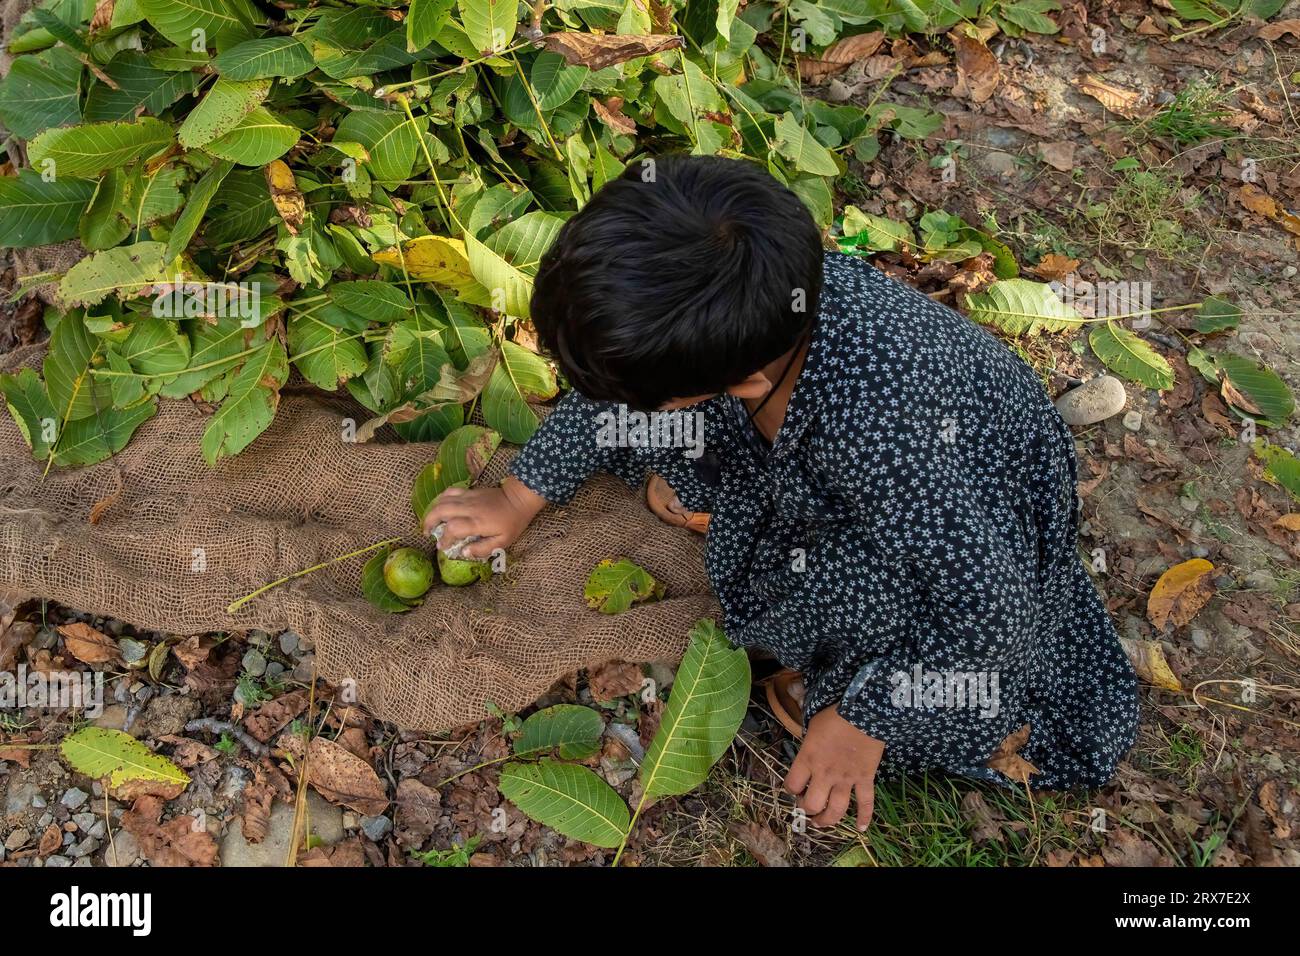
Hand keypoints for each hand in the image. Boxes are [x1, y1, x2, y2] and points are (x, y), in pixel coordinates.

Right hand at [420, 476, 546, 559]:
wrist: (519, 499)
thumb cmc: (512, 522)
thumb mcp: (503, 542)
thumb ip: (483, 549)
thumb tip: (464, 553)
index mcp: (477, 522)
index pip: (452, 529)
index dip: (444, 539)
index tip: (441, 547)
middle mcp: (469, 508)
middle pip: (441, 510)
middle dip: (429, 522)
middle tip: (426, 533)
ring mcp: (468, 497)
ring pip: (443, 499)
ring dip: (432, 510)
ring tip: (430, 521)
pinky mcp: (469, 491)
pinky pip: (450, 492)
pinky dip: (441, 498)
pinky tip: (439, 506)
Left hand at [785, 707, 882, 830]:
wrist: (864, 713)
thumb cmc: (834, 717)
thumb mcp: (811, 728)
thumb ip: (808, 748)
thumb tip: (807, 758)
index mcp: (808, 759)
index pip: (791, 785)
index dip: (790, 790)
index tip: (793, 789)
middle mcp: (825, 774)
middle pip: (811, 804)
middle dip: (806, 810)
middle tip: (806, 807)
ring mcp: (846, 779)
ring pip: (835, 810)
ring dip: (827, 820)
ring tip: (821, 823)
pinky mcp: (865, 779)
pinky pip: (866, 803)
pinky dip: (865, 818)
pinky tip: (861, 829)